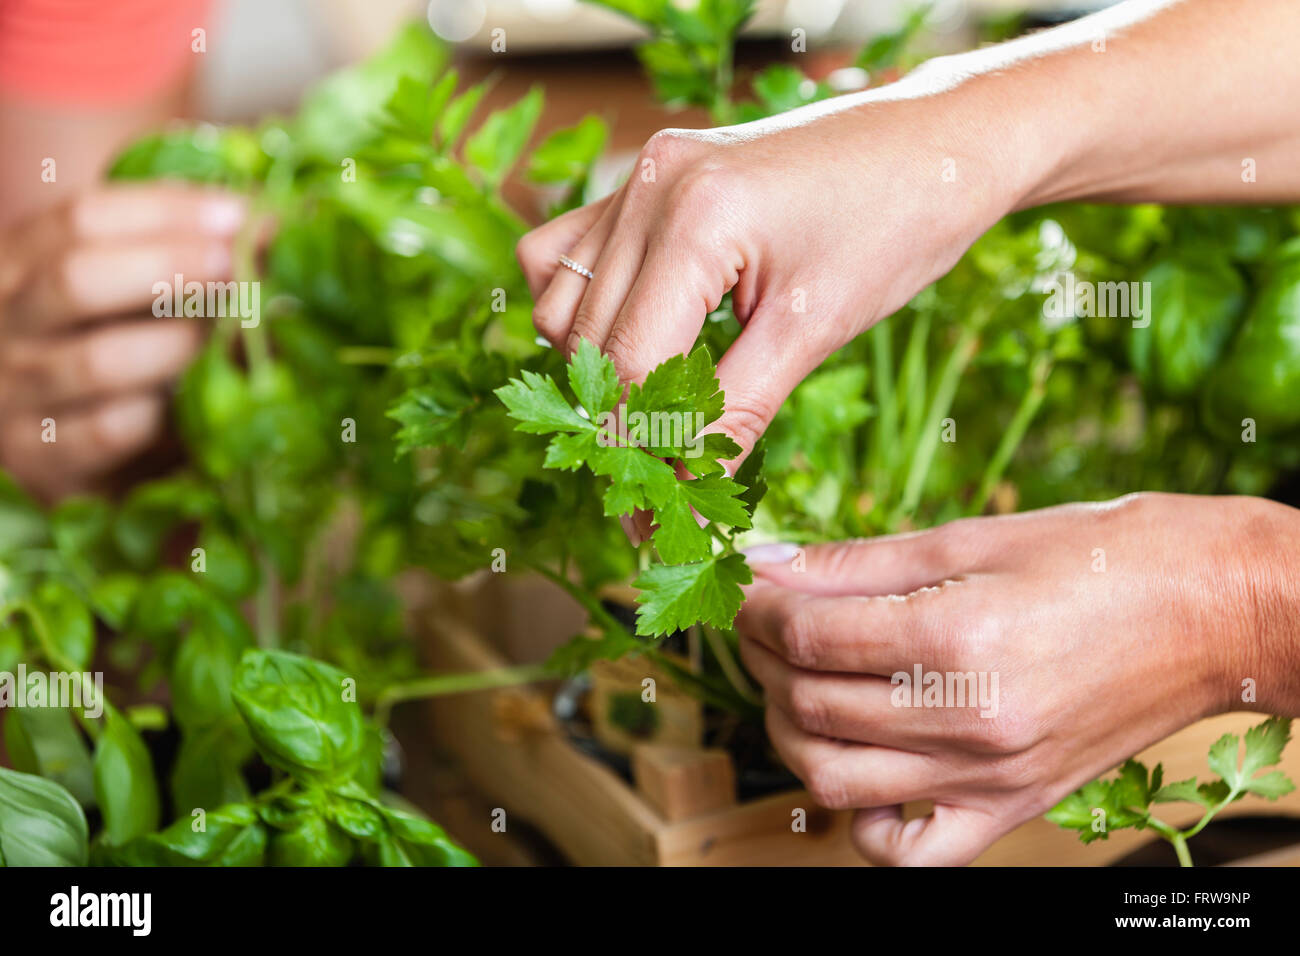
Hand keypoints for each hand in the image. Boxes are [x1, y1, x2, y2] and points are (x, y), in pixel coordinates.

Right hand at [0, 184, 244, 498]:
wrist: (69, 451)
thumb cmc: (116, 351)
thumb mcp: (135, 294)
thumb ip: (186, 256)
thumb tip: (270, 226)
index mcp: (25, 262)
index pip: (83, 218)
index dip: (166, 210)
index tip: (240, 216)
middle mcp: (9, 321)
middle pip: (78, 278)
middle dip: (171, 267)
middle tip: (239, 267)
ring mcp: (18, 392)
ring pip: (99, 359)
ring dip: (179, 345)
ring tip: (234, 336)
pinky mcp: (43, 458)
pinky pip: (110, 429)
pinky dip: (164, 413)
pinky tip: (201, 402)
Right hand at [516, 78, 1031, 467]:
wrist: (933, 143)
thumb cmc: (895, 226)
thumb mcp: (814, 331)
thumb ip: (735, 414)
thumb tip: (686, 498)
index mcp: (695, 217)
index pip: (629, 361)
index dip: (638, 446)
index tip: (653, 515)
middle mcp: (650, 185)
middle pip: (588, 340)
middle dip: (619, 419)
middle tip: (660, 482)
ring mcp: (640, 175)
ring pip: (561, 301)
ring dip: (596, 366)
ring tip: (655, 409)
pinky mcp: (645, 178)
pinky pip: (566, 254)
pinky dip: (585, 309)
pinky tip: (636, 338)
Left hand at [735, 493, 1299, 865]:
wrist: (1209, 612)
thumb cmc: (1098, 559)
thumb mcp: (968, 539)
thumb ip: (856, 561)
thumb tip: (768, 565)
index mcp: (959, 639)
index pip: (811, 636)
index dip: (759, 609)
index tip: (746, 586)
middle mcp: (969, 722)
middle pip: (811, 708)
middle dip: (762, 660)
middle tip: (761, 624)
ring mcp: (990, 778)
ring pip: (836, 782)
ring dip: (788, 730)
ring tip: (793, 682)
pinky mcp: (1011, 808)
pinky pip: (908, 851)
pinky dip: (860, 822)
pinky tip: (856, 765)